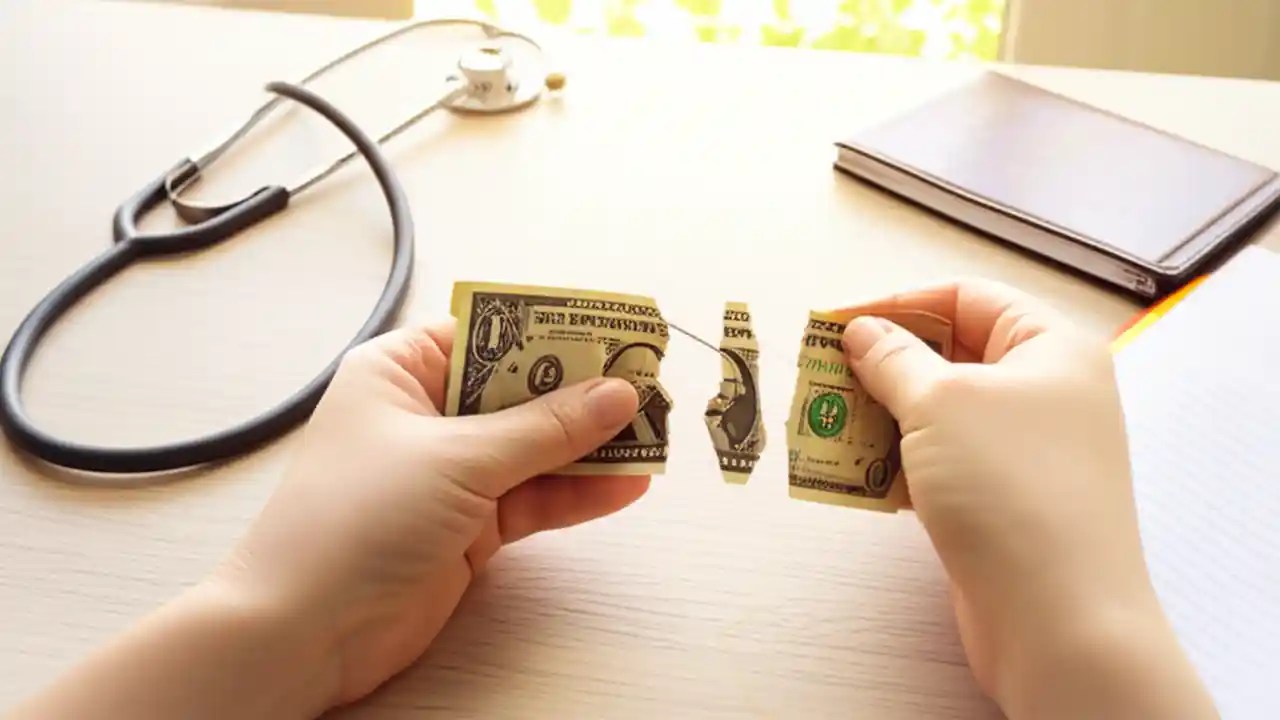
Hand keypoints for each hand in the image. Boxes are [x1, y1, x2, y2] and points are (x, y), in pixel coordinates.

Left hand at [218, 321, 648, 708]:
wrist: (303, 631)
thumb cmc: (353, 521)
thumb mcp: (458, 459)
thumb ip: (545, 429)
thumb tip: (616, 394)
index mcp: (401, 371)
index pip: (491, 334)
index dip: (555, 334)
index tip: (617, 336)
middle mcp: (425, 416)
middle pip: (520, 392)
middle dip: (584, 395)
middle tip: (651, 390)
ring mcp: (448, 474)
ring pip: (534, 449)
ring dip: (590, 448)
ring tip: (654, 441)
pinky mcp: (466, 527)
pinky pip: (532, 499)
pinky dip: (576, 494)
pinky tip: (625, 488)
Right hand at [840, 281, 1216, 719]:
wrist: (1059, 619)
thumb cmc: (1011, 490)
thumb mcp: (941, 403)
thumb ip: (893, 359)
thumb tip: (863, 332)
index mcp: (1052, 348)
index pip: (967, 298)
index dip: (898, 303)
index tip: (837, 323)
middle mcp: (1048, 392)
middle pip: (951, 355)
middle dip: (882, 365)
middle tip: (821, 376)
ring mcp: (1028, 451)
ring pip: (941, 414)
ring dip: (882, 418)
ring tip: (827, 426)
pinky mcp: (1006, 502)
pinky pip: (944, 463)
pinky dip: (900, 463)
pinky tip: (858, 475)